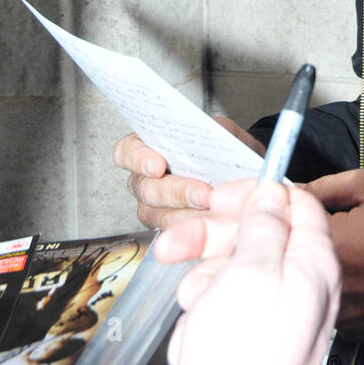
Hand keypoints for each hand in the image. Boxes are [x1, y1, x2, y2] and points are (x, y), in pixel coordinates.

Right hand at [112, 117, 264, 233]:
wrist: (237, 172)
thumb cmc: (221, 148)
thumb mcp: (220, 131)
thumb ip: (211, 133)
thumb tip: (211, 143)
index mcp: (147, 148)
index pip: (126, 151)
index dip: (137, 158)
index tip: (158, 165)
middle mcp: (144, 179)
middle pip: (147, 189)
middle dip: (177, 192)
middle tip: (204, 194)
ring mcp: (154, 207)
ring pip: (160, 216)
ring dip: (189, 215)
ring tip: (215, 210)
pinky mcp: (169, 229)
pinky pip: (176, 233)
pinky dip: (197, 229)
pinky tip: (215, 223)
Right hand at [167, 179, 340, 364]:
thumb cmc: (245, 362)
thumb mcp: (249, 272)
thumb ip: (262, 226)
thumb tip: (270, 194)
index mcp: (314, 262)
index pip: (294, 203)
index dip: (252, 195)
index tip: (217, 200)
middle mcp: (307, 286)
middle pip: (259, 239)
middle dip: (212, 243)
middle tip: (174, 248)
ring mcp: (287, 315)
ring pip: (238, 276)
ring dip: (204, 287)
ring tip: (193, 310)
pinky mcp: (264, 342)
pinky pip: (232, 312)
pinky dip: (208, 319)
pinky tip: (196, 337)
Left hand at [302, 163, 363, 339]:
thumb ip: (326, 185)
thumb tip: (296, 193)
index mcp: (332, 243)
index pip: (290, 226)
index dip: (303, 216)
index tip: (320, 213)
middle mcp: (331, 283)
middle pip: (300, 259)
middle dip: (314, 243)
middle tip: (348, 233)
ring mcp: (342, 310)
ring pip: (315, 285)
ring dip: (326, 270)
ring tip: (360, 256)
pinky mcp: (354, 329)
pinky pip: (333, 306)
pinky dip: (343, 293)